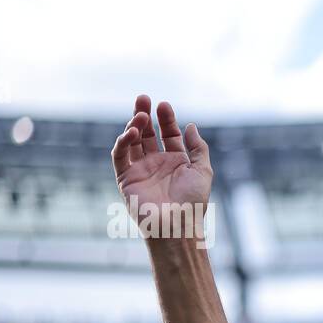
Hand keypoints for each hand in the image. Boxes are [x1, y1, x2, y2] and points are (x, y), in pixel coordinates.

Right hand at [112, 95, 212, 238]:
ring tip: (140, 115)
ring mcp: (140, 171)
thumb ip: (198, 147)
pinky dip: (122, 142)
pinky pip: (119, 156)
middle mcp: (157, 164)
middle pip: (148, 134)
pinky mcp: (125, 179)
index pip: (168, 135)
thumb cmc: (193, 201)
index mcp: (176, 162)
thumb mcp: (202, 170)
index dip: (166, 119)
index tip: (164, 105)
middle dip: (144, 114)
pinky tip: (132, 132)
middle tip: (143, 98)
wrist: (176, 225)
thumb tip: (190, 125)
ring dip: (134, 126)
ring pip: (132, 141)